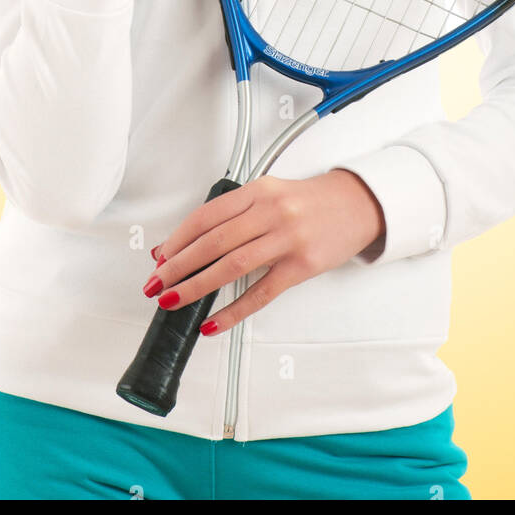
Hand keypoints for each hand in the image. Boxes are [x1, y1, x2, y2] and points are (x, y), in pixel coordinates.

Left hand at [143, 171, 385, 335]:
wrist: (358, 204)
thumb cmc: (309, 202)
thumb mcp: (271, 194)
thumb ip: (235, 214)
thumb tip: (191, 243)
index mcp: (258, 191)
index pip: (207, 216)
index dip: (178, 239)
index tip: (158, 257)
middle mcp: (270, 212)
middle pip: (213, 242)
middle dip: (178, 265)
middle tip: (156, 283)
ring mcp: (287, 239)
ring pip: (232, 266)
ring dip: (196, 286)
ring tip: (173, 300)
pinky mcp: (302, 266)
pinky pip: (261, 293)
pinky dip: (233, 311)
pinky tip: (213, 323)